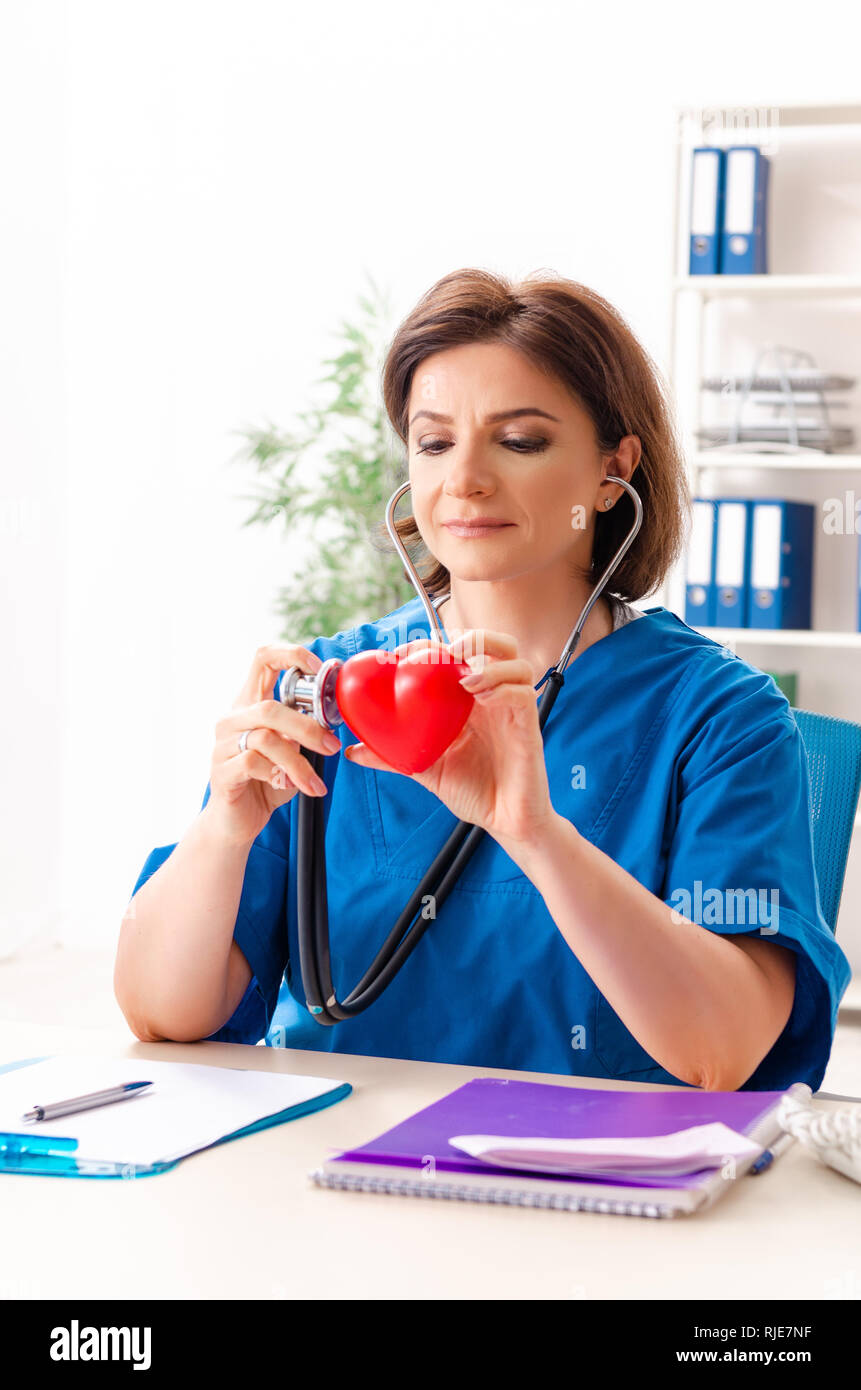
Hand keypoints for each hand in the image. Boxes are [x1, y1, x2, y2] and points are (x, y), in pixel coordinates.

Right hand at [206, 643, 341, 845]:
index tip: (319, 670)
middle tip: (332, 746)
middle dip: (308, 727)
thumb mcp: (291, 751)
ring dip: (299, 762)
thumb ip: (303, 729)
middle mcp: (233, 719)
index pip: (263, 658)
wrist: (237, 822)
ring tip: (315, 782)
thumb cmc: (267, 781)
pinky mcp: (222, 771)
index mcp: (250, 704)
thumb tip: (333, 716)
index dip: (292, 655)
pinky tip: (290, 787)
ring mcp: (224, 744)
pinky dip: (280, 776)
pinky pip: (254, 764)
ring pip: (266, 738)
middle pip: (270, 706)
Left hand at [344, 631, 555, 846]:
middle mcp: (494, 698)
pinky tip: (479, 696)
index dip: (432, 644)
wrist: (504, 821)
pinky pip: (522, 694)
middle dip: (471, 638)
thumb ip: (392, 756)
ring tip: (462, 675)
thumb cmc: (473, 791)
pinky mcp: (528, 727)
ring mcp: (513, 710)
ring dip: (489, 657)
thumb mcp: (425, 769)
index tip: (401, 652)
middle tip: (441, 651)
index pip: (459, 654)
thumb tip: (352, 752)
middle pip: (497, 644)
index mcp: (471, 700)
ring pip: (516, 661)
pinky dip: (501, 687)